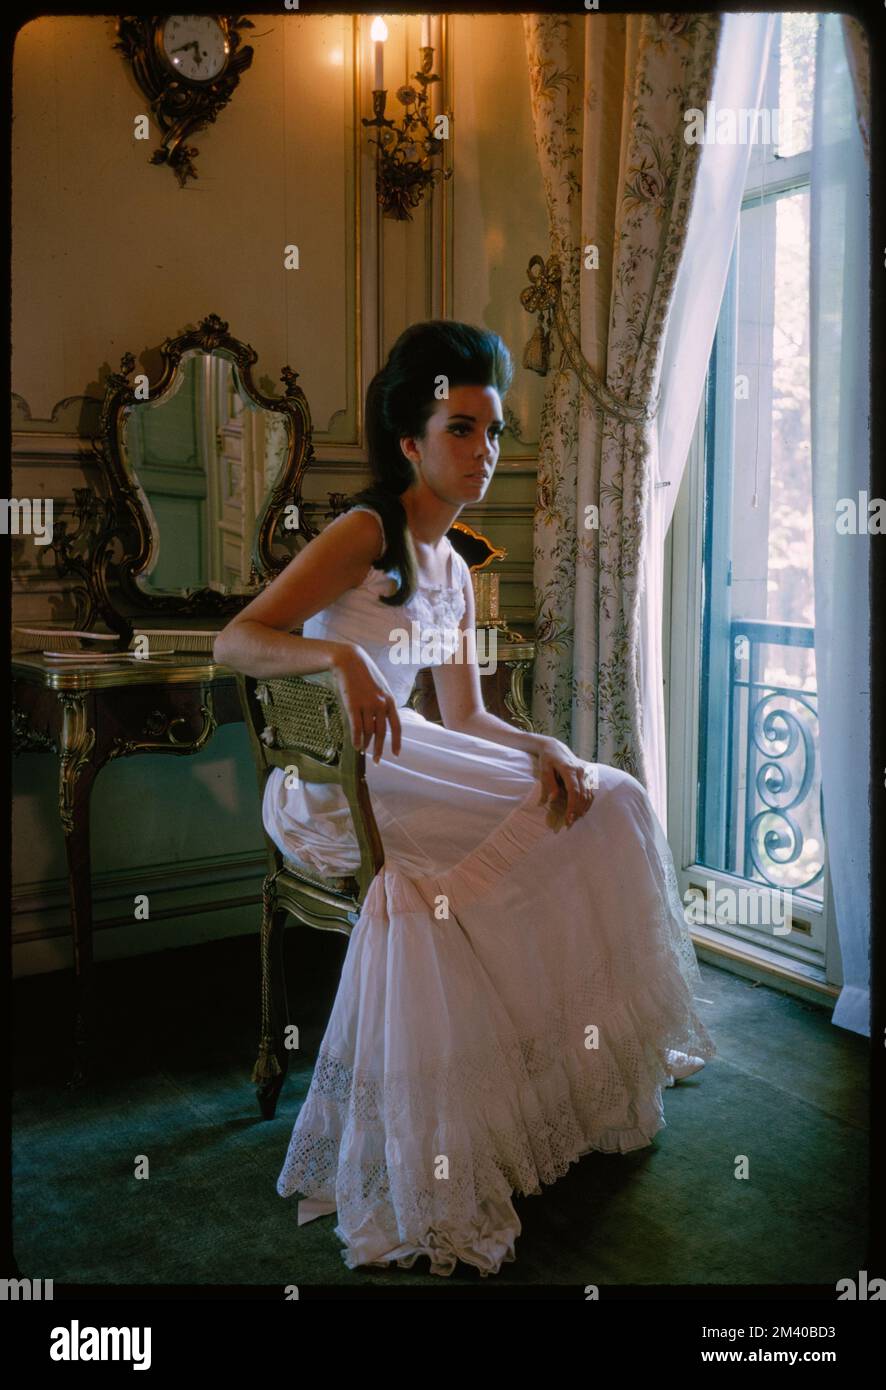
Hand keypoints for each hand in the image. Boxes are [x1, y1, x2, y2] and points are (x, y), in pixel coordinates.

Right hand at [331, 646, 401, 762]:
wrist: (350, 661)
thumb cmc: (365, 674)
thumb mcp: (380, 687)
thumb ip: (383, 703)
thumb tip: (382, 721)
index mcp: (390, 701)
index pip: (397, 726)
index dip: (397, 742)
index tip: (396, 754)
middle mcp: (380, 704)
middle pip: (382, 733)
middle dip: (379, 749)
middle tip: (376, 761)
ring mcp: (367, 705)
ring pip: (368, 732)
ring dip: (366, 744)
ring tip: (363, 751)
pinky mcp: (353, 705)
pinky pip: (356, 728)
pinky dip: (357, 739)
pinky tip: (356, 746)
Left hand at [535, 738, 594, 827]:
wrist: (554, 746)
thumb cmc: (547, 759)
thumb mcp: (544, 770)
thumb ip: (549, 784)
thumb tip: (552, 799)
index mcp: (569, 769)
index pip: (574, 791)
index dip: (572, 807)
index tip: (568, 819)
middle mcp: (581, 770)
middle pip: (583, 795)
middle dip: (577, 810)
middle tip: (570, 823)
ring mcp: (586, 771)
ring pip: (589, 794)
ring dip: (583, 808)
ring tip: (575, 818)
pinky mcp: (587, 773)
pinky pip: (591, 790)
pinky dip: (588, 802)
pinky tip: (582, 810)